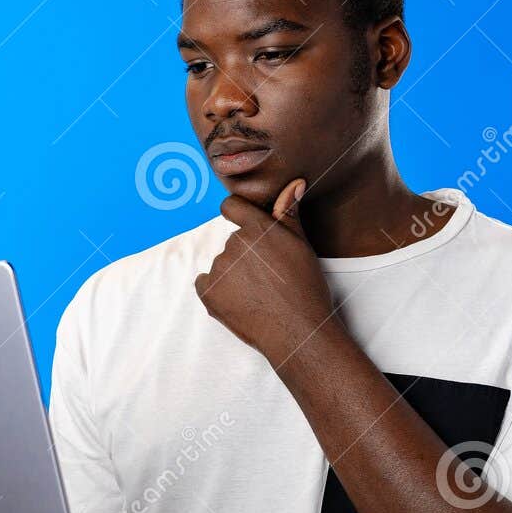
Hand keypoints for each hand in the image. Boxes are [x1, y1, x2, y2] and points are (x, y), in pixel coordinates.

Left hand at [194, 179, 338, 365]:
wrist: (297, 331)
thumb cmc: (306, 288)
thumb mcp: (302, 246)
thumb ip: (289, 213)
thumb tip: (294, 182)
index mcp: (257, 228)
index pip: (231, 206)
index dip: (237, 216)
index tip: (246, 229)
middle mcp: (234, 243)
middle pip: (232, 242)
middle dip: (246, 255)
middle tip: (268, 277)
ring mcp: (219, 268)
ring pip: (222, 264)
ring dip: (234, 275)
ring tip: (259, 294)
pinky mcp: (207, 291)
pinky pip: (205, 284)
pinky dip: (217, 291)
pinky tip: (240, 302)